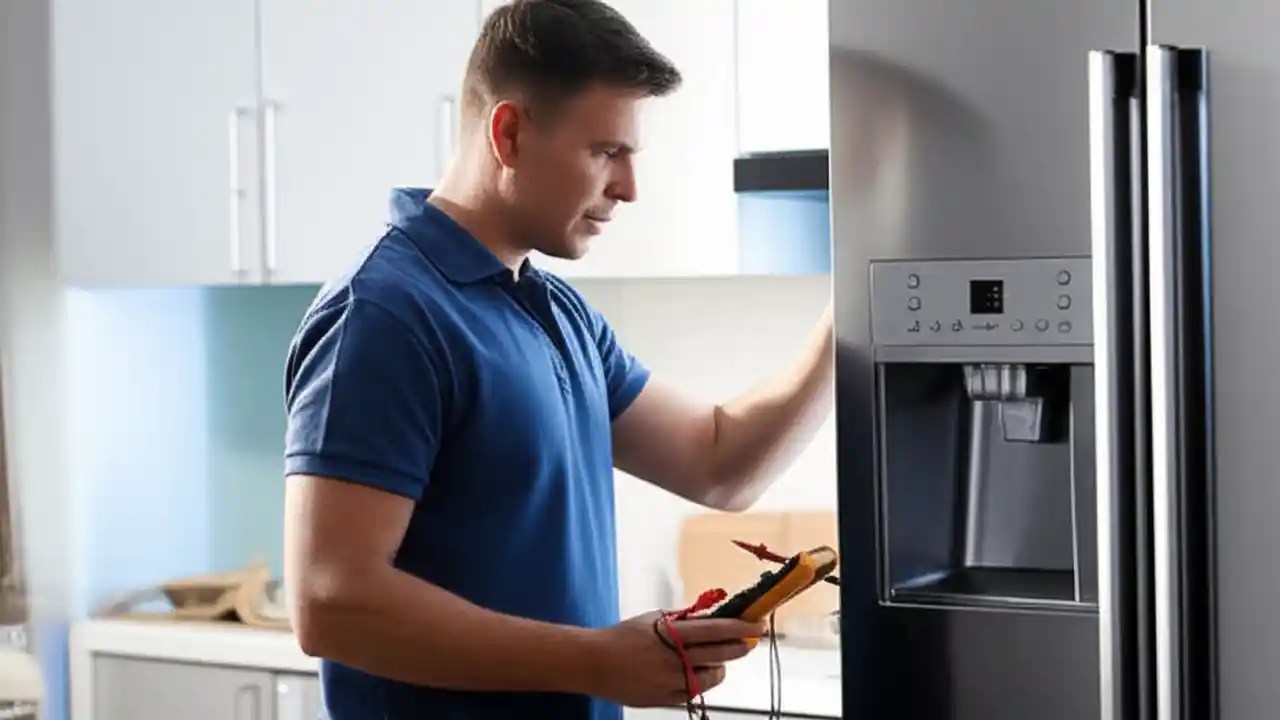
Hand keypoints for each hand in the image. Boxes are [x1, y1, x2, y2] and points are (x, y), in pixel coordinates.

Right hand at [584, 611, 762, 707]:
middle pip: (719, 654)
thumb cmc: (622, 636)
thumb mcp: (653, 619)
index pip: (715, 630)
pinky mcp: (665, 700)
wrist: (593, 663)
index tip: (756, 625)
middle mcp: (673, 659)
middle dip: (739, 647)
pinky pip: (694, 692)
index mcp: (671, 634)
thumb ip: (682, 619)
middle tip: (749, 642)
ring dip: (721, 666)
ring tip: (721, 658)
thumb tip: (711, 615)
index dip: (739, 628)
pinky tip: (700, 673)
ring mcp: (670, 682)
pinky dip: (701, 681)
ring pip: (711, 677)